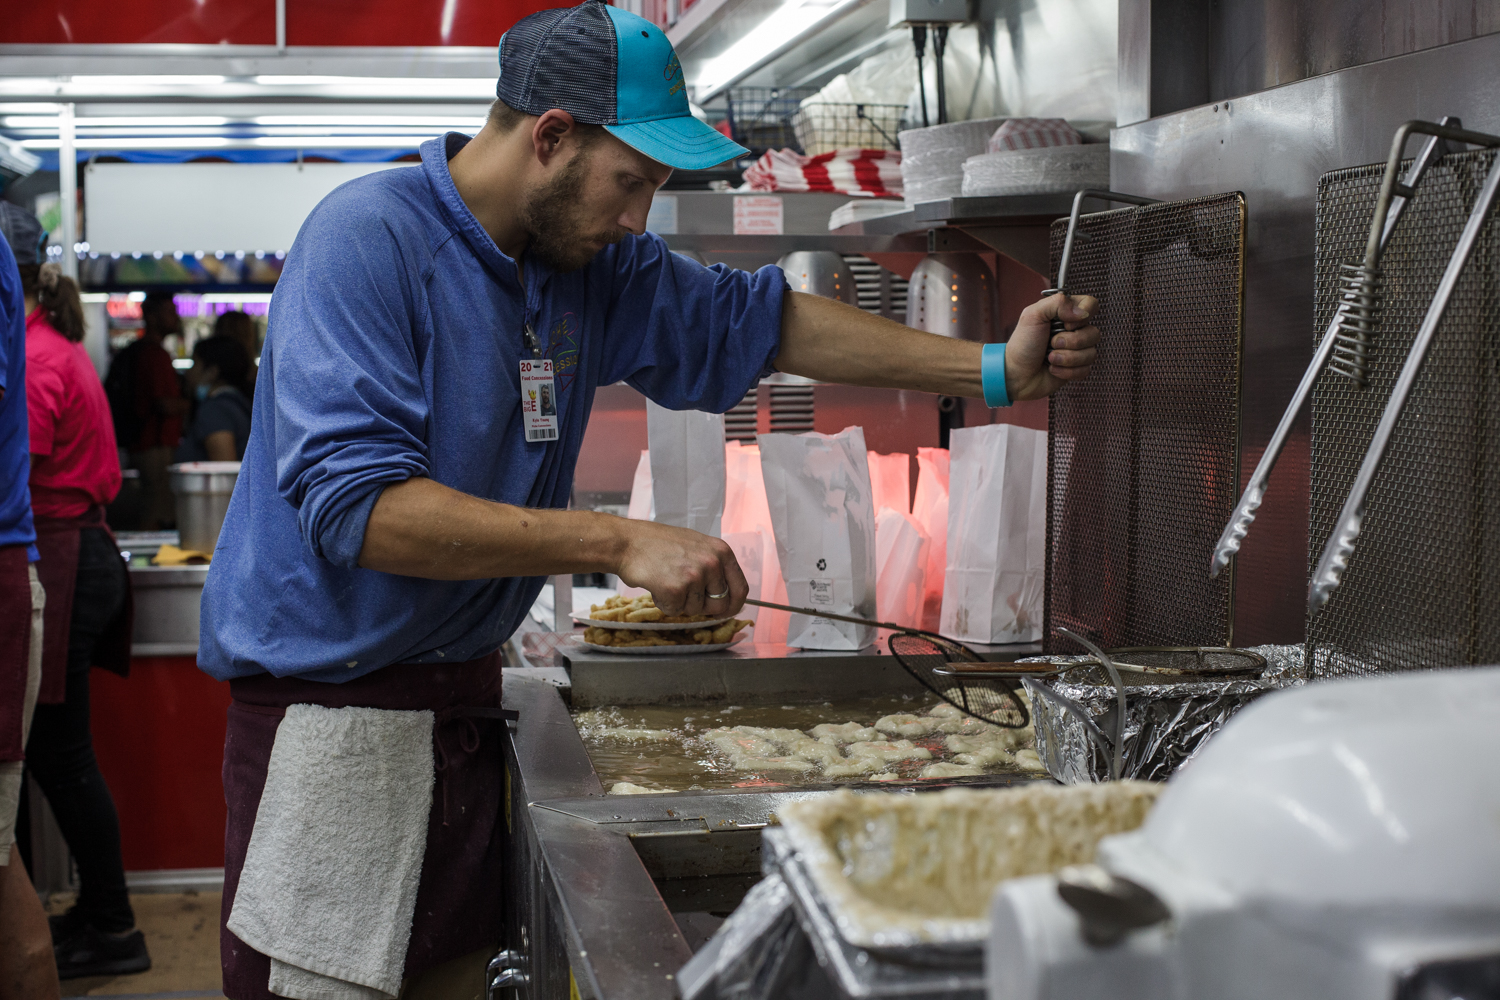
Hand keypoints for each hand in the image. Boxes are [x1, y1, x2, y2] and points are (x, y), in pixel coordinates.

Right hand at [613, 519, 748, 617]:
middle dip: (702, 605)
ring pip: (695, 609)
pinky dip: (664, 603)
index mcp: (721, 551)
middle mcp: (712, 563)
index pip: (740, 588)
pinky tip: (656, 585)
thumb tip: (726, 594)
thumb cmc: (658, 543)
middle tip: (684, 592)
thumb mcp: (696, 546)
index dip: (734, 605)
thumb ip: (714, 567)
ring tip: (666, 579)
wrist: (627, 542)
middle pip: (719, 604)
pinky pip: (675, 610)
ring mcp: (694, 576)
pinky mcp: (676, 589)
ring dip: (680, 602)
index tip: (726, 611)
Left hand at [1003, 294, 1099, 400]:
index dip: (1083, 315)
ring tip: (1049, 358)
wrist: (1015, 374)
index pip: (1091, 305)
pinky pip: (1085, 369)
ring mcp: (1077, 350)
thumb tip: (1082, 312)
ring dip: (1066, 358)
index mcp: (1065, 313)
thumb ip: (1057, 303)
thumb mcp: (1033, 315)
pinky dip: (1066, 371)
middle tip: (1051, 343)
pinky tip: (1052, 368)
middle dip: (1070, 342)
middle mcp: (1074, 331)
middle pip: (1094, 332)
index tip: (1066, 323)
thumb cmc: (1022, 344)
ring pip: (1091, 353)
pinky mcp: (1077, 368)